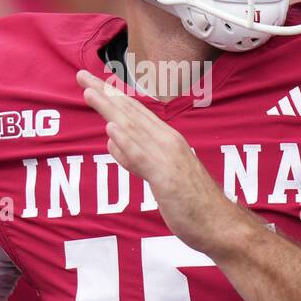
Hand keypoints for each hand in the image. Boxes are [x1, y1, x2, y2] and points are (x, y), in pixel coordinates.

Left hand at [76, 69, 247, 255]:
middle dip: (104, 93)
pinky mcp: (167, 178)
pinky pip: (143, 157)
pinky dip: (127, 142)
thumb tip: (112, 141)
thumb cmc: (191, 203)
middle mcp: (167, 142)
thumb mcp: (158, 176)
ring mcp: (168, 158)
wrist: (219, 224)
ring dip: (110, 109)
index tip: (91, 83)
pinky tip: (112, 129)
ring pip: (134, 129)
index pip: (133, 113)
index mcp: (166, 140)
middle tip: (81, 75)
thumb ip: (135, 157)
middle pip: (131, 113)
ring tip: (90, 92)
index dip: (111, 95)